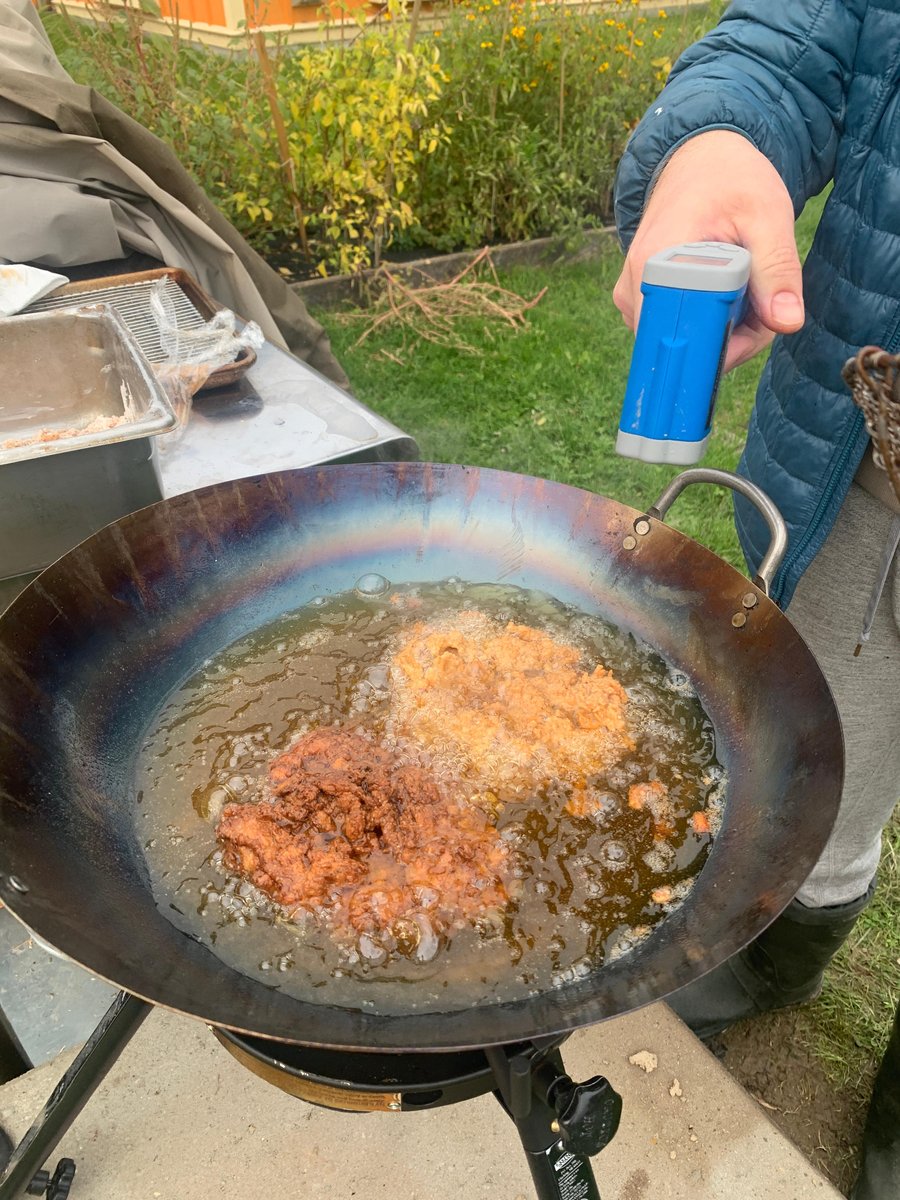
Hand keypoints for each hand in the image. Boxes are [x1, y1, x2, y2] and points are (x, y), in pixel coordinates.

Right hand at [613, 131, 804, 370]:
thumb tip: (787, 323)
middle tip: (763, 299)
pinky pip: (680, 332)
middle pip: (687, 347)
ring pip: (686, 344)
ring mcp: (633, 298)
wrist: (700, 164)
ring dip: (728, 331)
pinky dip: (714, 323)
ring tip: (746, 286)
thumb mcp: (767, 215)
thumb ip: (778, 269)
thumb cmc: (731, 182)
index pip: (682, 336)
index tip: (756, 324)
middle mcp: (635, 287)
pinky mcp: (639, 303)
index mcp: (656, 263)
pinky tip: (729, 292)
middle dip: (735, 336)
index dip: (724, 343)